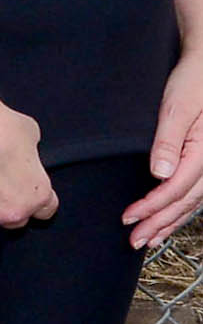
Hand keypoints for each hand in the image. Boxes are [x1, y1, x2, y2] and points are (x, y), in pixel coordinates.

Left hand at [127, 53, 202, 247]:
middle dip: (160, 222)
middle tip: (135, 241)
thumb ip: (168, 140)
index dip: (153, 206)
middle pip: (186, 201)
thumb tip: (160, 173)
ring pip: (192, 201)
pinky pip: (194, 192)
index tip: (129, 218)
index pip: (178, 188)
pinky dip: (179, 209)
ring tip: (148, 240)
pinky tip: (166, 220)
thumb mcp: (178, 107)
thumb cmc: (192, 82)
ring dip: (169, 221)